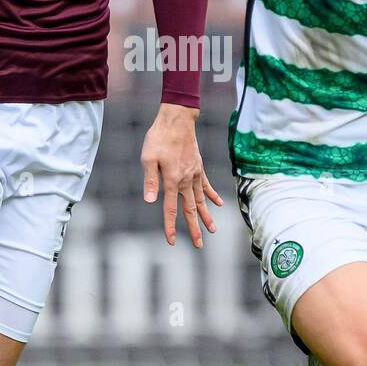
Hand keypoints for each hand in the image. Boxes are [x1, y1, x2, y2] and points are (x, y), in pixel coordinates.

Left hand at [140, 103, 223, 247]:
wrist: (177, 120)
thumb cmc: (159, 138)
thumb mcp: (148, 158)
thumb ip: (150, 180)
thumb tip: (150, 201)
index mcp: (172, 180)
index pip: (170, 209)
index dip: (170, 226)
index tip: (172, 241)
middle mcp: (186, 180)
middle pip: (190, 210)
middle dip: (194, 229)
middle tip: (199, 245)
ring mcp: (194, 174)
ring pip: (201, 200)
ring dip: (206, 216)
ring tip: (213, 230)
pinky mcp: (198, 167)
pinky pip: (206, 185)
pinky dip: (212, 196)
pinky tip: (218, 204)